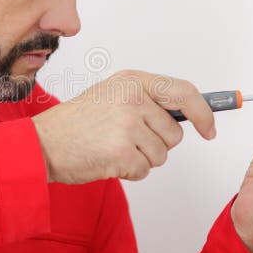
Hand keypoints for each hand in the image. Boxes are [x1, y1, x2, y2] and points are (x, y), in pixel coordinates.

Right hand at [31, 70, 215, 184]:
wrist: (42, 144)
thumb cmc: (77, 123)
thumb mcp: (112, 95)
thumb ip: (147, 99)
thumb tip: (191, 115)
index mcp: (132, 81)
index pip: (184, 92)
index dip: (204, 112)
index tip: (209, 129)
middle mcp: (133, 98)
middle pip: (175, 133)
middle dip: (157, 143)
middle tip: (125, 139)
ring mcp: (128, 125)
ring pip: (162, 155)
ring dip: (142, 159)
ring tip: (113, 148)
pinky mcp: (122, 152)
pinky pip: (145, 170)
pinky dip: (129, 172)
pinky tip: (107, 159)